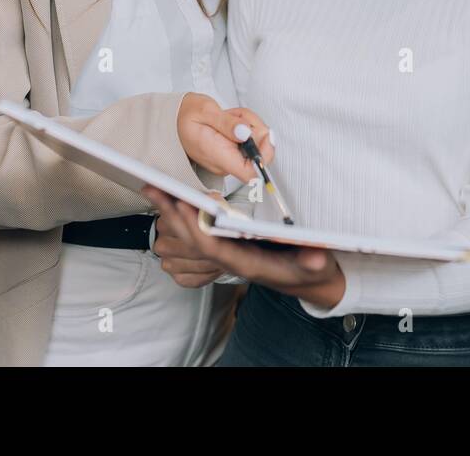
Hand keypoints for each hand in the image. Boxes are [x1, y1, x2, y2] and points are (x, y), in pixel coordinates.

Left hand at [142, 186, 345, 309]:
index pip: (213, 248)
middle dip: (173, 215)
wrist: (309, 280)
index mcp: (248, 264)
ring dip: (171, 215)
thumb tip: (317, 258)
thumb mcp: (317, 266)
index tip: (181, 205)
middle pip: (193, 240)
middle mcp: (232, 262)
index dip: (196, 228)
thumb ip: (315, 263)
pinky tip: (167, 202)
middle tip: (152, 188)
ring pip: (189, 239)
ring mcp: (226, 256)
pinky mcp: (225, 249)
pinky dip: (179, 220)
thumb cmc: (310, 269)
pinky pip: (194, 238)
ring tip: (153, 189)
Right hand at [176, 93, 272, 181]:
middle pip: (258, 153)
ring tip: (228, 116)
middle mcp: (225, 163)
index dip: (265, 156)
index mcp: (218, 156)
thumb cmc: (185, 115)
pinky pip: (248, 141)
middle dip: (254, 128)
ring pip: (255, 143)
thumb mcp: (206, 111)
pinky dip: (244, 127)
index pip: (251, 173)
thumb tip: (246, 133)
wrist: (173, 119)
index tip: (265, 135)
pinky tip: (229, 120)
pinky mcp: (231, 153)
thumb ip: (227, 123)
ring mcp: (229, 159)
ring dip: (248, 124)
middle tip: (237, 116)